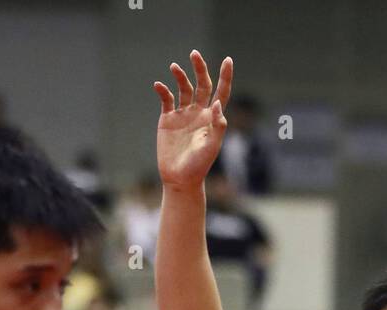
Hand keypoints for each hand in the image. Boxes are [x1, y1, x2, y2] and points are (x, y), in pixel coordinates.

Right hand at [154, 50, 232, 190]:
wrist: (179, 179)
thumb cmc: (199, 166)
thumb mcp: (212, 147)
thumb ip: (218, 126)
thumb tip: (218, 103)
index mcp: (211, 118)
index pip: (221, 93)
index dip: (225, 77)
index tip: (228, 60)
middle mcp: (198, 113)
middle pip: (201, 84)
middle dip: (199, 69)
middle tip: (194, 54)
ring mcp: (183, 115)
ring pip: (183, 88)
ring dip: (180, 76)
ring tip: (174, 67)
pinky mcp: (168, 119)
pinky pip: (166, 99)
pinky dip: (163, 90)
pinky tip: (159, 85)